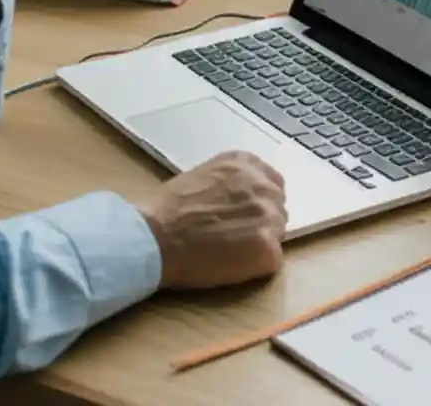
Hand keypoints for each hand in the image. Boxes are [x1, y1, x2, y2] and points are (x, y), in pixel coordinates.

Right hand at [138, 152, 287, 289]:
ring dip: (258, 242)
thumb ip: (230, 183)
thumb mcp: (202, 177)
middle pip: (276, 208)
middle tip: (231, 235)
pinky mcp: (267, 248)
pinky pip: (270, 259)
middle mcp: (263, 185)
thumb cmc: (166, 211)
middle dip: (259, 221)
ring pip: (276, 233)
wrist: (154, 237)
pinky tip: (228, 264)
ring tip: (226, 249)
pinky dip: (254, 266)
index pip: (270, 182)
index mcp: (246, 163)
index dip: (256, 201)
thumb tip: (241, 200)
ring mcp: (268, 216)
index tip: (241, 214)